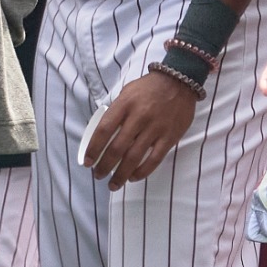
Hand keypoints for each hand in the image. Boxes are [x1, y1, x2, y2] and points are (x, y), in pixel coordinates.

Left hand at [82, 70, 196, 188]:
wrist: (178, 82)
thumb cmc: (147, 88)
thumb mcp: (126, 93)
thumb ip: (115, 112)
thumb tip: (101, 133)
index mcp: (124, 105)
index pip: (104, 130)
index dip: (94, 148)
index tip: (87, 161)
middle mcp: (138, 118)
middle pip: (117, 147)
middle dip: (105, 165)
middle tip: (97, 176)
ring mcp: (155, 129)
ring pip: (134, 157)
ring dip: (122, 174)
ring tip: (113, 184)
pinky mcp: (170, 137)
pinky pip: (155, 158)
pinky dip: (143, 171)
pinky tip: (133, 177)